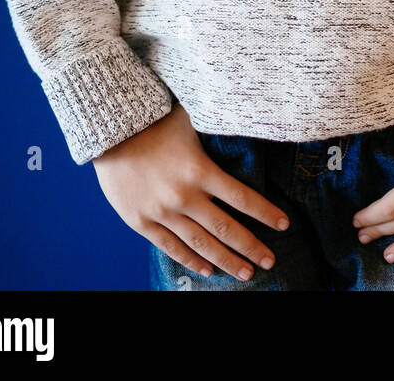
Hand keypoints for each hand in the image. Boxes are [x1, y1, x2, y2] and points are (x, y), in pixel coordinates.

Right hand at [91, 100, 289, 280]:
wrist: (110, 131)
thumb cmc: (154, 119)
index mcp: (199, 169)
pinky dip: (192, 261)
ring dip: (226, 261)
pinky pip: (171, 248)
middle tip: (270, 261)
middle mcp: (183, 195)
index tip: (284, 224)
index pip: (242, 198)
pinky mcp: (141, 222)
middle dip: (251, 247)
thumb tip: (246, 120)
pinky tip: (208, 270)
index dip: (265, 213)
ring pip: (201, 244)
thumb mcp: (191, 119)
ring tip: (246, 273)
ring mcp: (162, 212)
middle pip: (225, 228)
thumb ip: (215, 129)